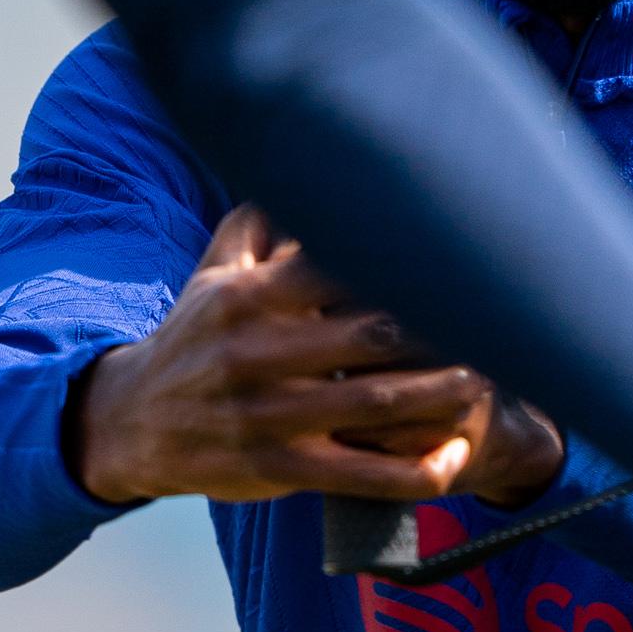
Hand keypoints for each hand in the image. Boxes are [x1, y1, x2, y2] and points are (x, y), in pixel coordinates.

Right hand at [68, 206, 560, 506]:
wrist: (130, 424)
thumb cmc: (193, 341)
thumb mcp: (211, 276)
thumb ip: (259, 223)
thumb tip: (300, 158)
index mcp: (248, 298)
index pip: (335, 264)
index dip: (401, 258)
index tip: (458, 250)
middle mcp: (256, 354)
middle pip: (368, 331)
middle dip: (439, 325)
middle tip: (501, 315)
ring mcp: (267, 415)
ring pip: (373, 402)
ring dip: (441, 392)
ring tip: (494, 377)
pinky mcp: (276, 470)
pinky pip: (356, 472)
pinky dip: (410, 470)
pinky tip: (453, 457)